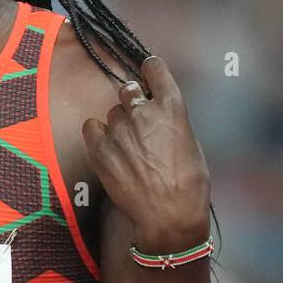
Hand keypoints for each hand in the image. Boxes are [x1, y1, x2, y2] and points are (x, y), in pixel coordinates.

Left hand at [81, 56, 210, 251]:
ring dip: (118, 124)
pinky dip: (98, 134)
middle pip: (128, 89)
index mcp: (171, 106)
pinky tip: (107, 147)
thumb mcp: (191, 144)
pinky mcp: (100, 149)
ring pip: (112, 113)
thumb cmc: (189, 185)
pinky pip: (91, 127)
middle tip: (138, 120)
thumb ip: (173, 122)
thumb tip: (162, 119)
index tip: (148, 74)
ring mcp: (118, 129)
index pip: (154, 68)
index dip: (150, 70)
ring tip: (127, 146)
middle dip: (132, 100)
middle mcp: (142, 111)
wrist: (168, 214)